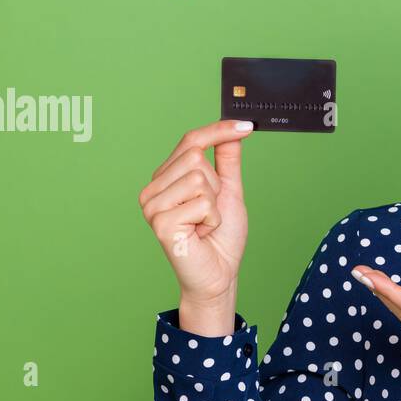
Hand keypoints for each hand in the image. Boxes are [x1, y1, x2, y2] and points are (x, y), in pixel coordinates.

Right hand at [139, 120, 253, 330]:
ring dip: (214, 205)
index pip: (190, 141)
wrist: (219, 275)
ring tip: (205, 224)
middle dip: (216, 185)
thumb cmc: (221, 238)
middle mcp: (154, 188)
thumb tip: (233, 132)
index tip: (247, 125)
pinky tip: (201, 233)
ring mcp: (153, 204)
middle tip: (211, 212)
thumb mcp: (229, 193)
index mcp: (167, 178)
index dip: (218, 130)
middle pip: (196, 157)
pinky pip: (201, 202)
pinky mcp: (160, 221)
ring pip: (198, 178)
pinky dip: (212, 219)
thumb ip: (227, 162)